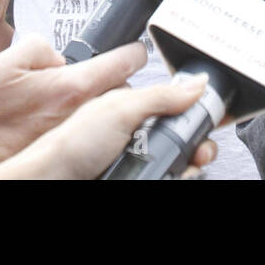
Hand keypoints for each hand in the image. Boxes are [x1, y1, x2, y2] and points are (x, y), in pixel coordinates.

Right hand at [0, 36, 150, 173]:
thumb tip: (58, 57)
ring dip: (99, 99)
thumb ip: (38, 47)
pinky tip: (62, 118)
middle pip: (122, 85)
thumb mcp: (4, 65)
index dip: (132, 50)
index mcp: (73, 86)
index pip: (127, 61)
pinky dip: (88, 118)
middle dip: (109, 77)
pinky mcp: (80, 146)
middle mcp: (86, 110)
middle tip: (82, 77)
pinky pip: (97, 124)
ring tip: (67, 100)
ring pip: (110, 106)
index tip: (133, 49)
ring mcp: (86, 131)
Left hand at [0, 74, 218, 179]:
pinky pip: (163, 174)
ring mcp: (132, 158)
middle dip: (196, 141)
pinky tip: (180, 174)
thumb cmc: (70, 144)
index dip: (195, 111)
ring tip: (192, 165)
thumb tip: (196, 84)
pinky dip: (175, 175)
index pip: (172, 105)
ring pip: (174, 159)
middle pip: (179, 135)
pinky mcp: (131, 175)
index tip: (213, 118)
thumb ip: (160, 96)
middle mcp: (132, 133)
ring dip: (188, 162)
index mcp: (128, 108)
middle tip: (201, 149)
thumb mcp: (120, 110)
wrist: (52, 181)